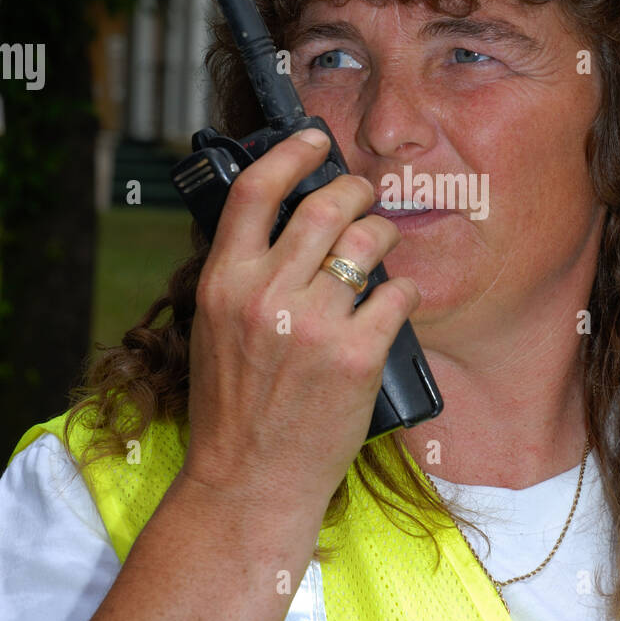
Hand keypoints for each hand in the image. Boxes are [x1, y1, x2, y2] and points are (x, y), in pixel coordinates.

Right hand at [184, 129, 419, 515]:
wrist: (249, 480)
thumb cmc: (233, 406)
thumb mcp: (215, 327)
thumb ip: (242, 272)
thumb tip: (284, 218)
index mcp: (223, 282)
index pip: (256, 190)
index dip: (291, 152)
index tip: (315, 140)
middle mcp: (264, 295)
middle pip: (326, 206)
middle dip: (356, 191)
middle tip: (365, 197)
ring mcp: (313, 325)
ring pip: (369, 241)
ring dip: (384, 234)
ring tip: (381, 247)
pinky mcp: (357, 355)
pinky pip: (398, 293)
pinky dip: (403, 292)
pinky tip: (394, 303)